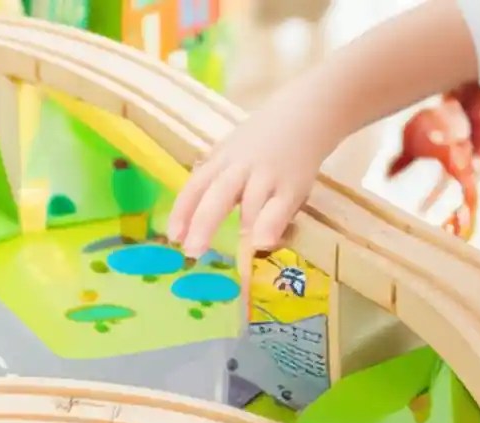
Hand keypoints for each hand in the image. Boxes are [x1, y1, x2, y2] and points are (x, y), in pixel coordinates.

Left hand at [167, 90, 338, 258]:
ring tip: (236, 251)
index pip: (196, 185)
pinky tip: (263, 242)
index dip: (182, 211)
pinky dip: (271, 225)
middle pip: (218, 195)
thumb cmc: (265, 140)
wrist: (306, 113)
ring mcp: (268, 176)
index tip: (173, 237)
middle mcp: (241, 167)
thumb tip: (193, 220)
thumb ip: (218, 181)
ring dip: (243, 224)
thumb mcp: (233, 153)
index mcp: (222, 159)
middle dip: (204, 224)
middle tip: (193, 252)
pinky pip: (280, 207)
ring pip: (251, 201)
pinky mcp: (293, 186)